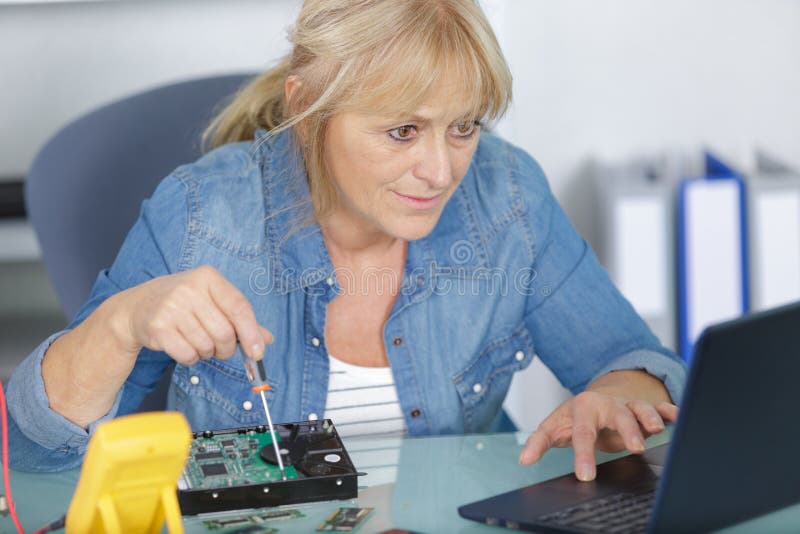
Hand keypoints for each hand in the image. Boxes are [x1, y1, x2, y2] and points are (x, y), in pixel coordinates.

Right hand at [112, 265, 272, 365]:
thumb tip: (266, 339)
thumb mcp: (213, 301)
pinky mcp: (158, 327)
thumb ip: (241, 318)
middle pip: (224, 332)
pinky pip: (188, 355)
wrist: (138, 306)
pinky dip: (192, 358)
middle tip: (221, 349)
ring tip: (198, 342)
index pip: (238, 306)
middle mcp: (189, 289)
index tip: (257, 352)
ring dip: (207, 353)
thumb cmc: (184, 303)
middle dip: (227, 349)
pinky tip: (185, 347)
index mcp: (208, 277)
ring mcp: (171, 307)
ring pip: (206, 346)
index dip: (251, 332)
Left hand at [518, 389, 677, 480]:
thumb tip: (524, 459)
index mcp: (582, 409)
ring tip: (656, 430)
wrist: (594, 398)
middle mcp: (607, 405)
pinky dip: (669, 411)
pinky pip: (659, 407)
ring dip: (649, 418)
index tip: (585, 475)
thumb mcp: (554, 427)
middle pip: (617, 416)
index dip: (583, 455)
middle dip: (627, 430)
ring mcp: (627, 405)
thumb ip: (540, 442)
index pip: (583, 434)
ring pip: (640, 408)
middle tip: (634, 447)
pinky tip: (677, 418)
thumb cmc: (575, 417)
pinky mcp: (644, 408)